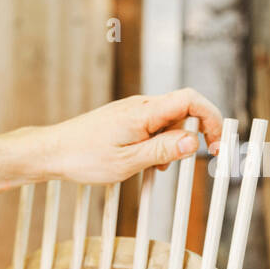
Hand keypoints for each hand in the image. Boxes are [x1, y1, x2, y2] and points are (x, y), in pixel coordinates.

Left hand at [24, 88, 223, 185]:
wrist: (51, 152)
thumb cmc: (83, 158)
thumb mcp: (128, 161)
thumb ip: (163, 150)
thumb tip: (195, 141)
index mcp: (144, 112)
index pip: (192, 100)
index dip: (212, 118)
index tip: (218, 144)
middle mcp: (140, 106)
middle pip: (183, 111)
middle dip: (193, 136)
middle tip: (189, 162)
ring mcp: (131, 112)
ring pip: (168, 122)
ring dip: (172, 144)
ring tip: (155, 168)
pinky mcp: (124, 120)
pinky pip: (152, 128)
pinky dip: (157, 145)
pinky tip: (146, 163)